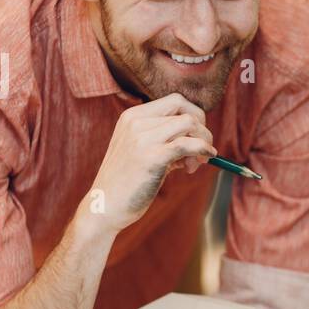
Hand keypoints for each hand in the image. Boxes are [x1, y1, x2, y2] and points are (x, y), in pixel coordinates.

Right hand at [84, 92, 216, 233]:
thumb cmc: (127, 183)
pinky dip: (203, 149)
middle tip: (201, 150)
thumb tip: (201, 138)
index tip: (196, 137)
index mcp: (132, 116)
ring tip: (194, 164)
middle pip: (184, 108)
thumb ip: (167, 140)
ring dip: (203, 141)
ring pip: (189, 123)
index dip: (194, 116)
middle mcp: (136, 122)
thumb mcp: (143, 152)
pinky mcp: (152, 157)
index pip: (175, 100)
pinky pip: (188, 144)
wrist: (104, 207)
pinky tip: (203, 160)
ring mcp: (143, 138)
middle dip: (202, 127)